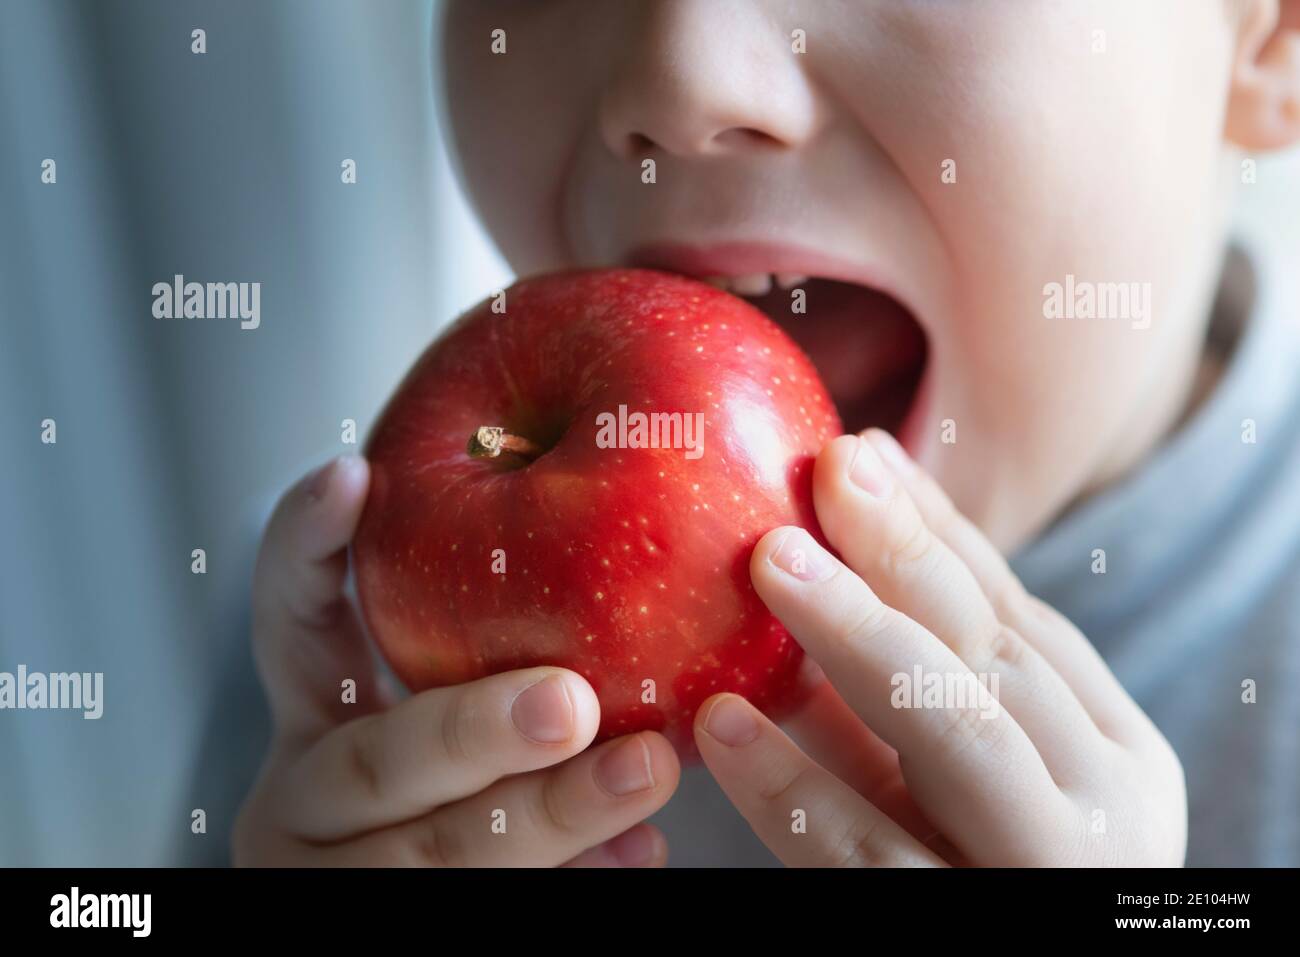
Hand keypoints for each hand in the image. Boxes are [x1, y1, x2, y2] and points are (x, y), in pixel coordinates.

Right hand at [234, 455, 679, 866]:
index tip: (351, 473)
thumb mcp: (443, 714)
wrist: (413, 901)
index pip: (289, 623)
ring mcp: (339, 876)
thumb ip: (492, 650)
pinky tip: (635, 850)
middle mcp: (309, 797)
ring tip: (644, 768)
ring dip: (551, 812)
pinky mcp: (384, 930)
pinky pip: (488, 905)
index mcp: (313, 720)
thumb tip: (623, 551)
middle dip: (473, 731)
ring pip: (440, 853)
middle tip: (568, 700)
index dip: (306, 548)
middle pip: (376, 761)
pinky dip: (573, 877)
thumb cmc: (454, 790)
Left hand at [693, 430, 1186, 866]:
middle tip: (822, 469)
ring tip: (767, 562)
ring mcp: (1052, 870)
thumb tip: (811, 576)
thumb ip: (902, 698)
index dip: (933, 528)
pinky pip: (875, 859)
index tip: (857, 451)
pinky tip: (727, 727)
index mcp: (1111, 741)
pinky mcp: (971, 933)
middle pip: (989, 651)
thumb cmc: (978, 869)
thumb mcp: (957, 782)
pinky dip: (798, 788)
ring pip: (956, 733)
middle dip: (902, 554)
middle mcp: (1109, 797)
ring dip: (858, 639)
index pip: (1012, 612)